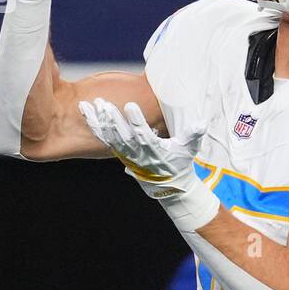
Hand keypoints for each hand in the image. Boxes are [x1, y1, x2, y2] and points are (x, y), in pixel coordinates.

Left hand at [78, 98, 203, 195]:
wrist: (169, 185)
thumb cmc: (180, 163)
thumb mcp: (190, 149)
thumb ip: (194, 134)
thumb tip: (201, 122)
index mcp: (156, 150)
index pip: (144, 135)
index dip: (137, 121)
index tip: (130, 106)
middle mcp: (139, 153)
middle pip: (123, 136)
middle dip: (113, 120)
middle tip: (104, 104)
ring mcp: (127, 154)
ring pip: (109, 138)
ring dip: (99, 122)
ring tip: (90, 105)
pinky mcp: (120, 152)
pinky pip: (104, 139)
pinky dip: (95, 126)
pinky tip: (86, 112)